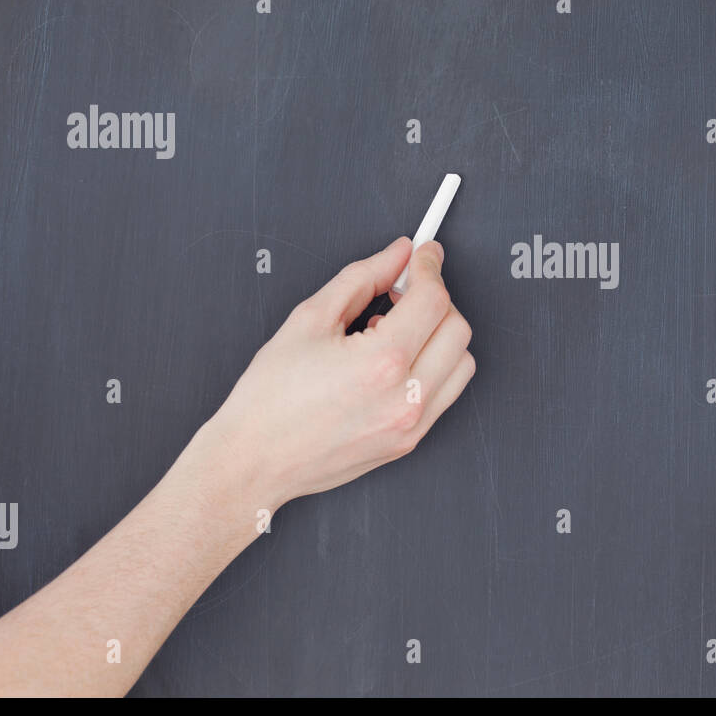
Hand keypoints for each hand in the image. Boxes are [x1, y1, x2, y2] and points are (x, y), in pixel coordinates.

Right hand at [201, 237, 474, 510]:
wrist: (254, 460)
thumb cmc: (270, 399)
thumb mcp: (309, 320)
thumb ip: (362, 278)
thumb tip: (396, 256)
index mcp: (381, 363)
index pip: (433, 300)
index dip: (429, 267)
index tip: (423, 255)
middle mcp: (406, 397)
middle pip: (457, 328)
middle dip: (436, 299)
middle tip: (402, 291)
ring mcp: (412, 424)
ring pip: (461, 362)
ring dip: (439, 336)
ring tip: (395, 332)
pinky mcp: (410, 441)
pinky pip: (446, 393)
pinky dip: (434, 367)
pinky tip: (395, 363)